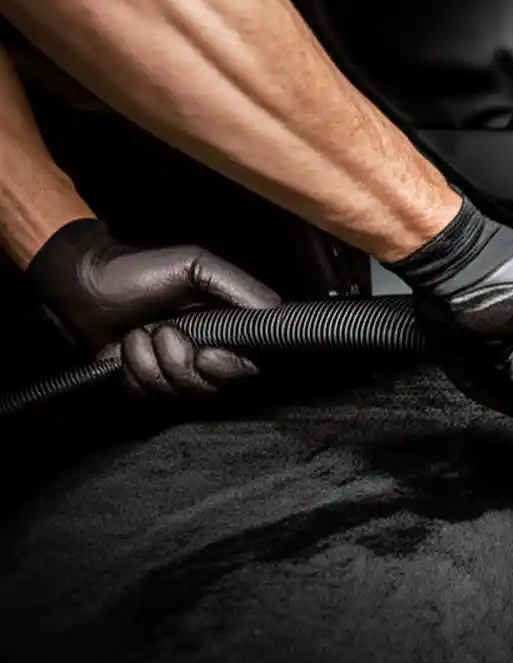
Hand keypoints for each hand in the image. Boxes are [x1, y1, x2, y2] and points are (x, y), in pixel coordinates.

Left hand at [24, 218, 279, 394]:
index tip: (208, 354)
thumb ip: (239, 287)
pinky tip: (125, 347)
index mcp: (226, 330)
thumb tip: (276, 310)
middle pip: (214, 388)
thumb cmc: (140, 271)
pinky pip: (148, 396)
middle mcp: (205, 355)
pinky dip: (133, 370)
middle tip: (164, 332)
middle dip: (183, 364)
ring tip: (139, 332)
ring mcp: (175, 372)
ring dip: (152, 362)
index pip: (250, 368)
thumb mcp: (196, 266)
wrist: (85, 284)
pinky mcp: (145, 384)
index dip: (230, 369)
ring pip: (179, 393)